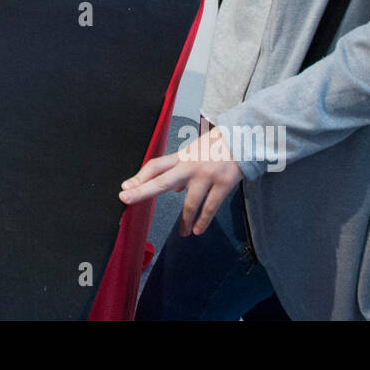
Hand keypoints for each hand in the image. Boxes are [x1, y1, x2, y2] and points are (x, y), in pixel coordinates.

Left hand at [118, 126, 242, 236]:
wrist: (244, 136)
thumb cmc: (218, 146)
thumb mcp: (196, 153)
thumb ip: (183, 170)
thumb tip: (174, 190)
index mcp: (182, 157)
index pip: (155, 166)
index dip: (139, 176)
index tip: (125, 187)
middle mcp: (190, 165)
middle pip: (162, 180)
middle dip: (143, 191)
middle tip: (126, 199)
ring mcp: (206, 175)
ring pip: (189, 203)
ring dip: (185, 221)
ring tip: (184, 233)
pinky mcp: (223, 183)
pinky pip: (210, 207)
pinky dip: (203, 221)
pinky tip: (198, 230)